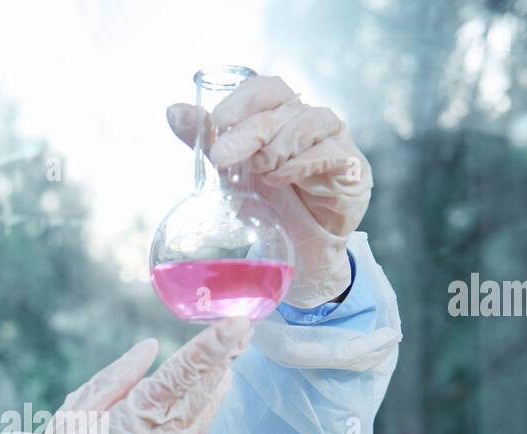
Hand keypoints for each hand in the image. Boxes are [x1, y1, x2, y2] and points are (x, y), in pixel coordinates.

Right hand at [33, 315, 253, 433]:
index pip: (181, 375)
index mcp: (135, 421)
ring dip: (212, 393)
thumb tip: (151, 348)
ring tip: (221, 368)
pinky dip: (191, 430)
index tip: (237, 324)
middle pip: (205, 394)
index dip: (211, 347)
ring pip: (205, 420)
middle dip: (225, 360)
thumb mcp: (73, 415)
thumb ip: (115, 378)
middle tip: (242, 332)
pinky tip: (176, 426)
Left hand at [166, 74, 372, 307]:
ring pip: (310, 124)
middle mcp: (312, 121)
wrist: (302, 251)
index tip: (217, 122)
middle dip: (248, 131)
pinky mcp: (354, 169)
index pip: (267, 89)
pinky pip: (331, 154)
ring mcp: (337, 142)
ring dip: (277, 146)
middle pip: (283, 109)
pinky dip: (302, 164)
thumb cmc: (273, 204)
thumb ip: (208, 142)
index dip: (243, 100)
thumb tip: (173, 111)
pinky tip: (281, 179)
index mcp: (284, 115)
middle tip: (222, 156)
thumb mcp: (234, 173)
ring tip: (259, 171)